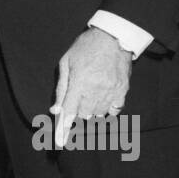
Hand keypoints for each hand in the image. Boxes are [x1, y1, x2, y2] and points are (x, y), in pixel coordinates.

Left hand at [50, 28, 131, 148]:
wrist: (113, 36)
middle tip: (75, 105)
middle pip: (83, 115)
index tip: (60, 141)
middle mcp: (96, 89)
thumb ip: (62, 88)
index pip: (70, 111)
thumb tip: (56, 109)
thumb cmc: (85, 47)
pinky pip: (114, 110)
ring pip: (98, 115)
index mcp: (80, 81)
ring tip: (88, 99)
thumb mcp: (66, 63)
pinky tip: (101, 102)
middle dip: (76, 115)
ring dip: (90, 113)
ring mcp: (111, 91)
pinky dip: (106, 111)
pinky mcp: (123, 90)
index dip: (64, 128)